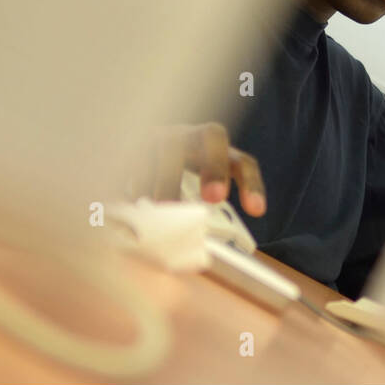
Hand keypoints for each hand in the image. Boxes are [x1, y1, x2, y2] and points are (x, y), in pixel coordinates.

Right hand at [133, 122, 265, 215]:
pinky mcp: (135, 139)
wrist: (127, 148)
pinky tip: (130, 198)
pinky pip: (137, 154)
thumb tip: (197, 250)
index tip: (256, 211)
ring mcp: (164, 135)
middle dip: (215, 167)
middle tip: (214, 197)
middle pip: (213, 136)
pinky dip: (136, 177)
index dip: (252, 184)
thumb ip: (199, 215)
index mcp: (216, 153)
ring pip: (171, 147)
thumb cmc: (168, 179)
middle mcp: (192, 137)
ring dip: (169, 179)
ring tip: (161, 206)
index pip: (242, 163)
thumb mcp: (189, 193)